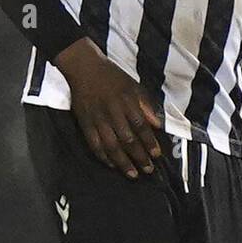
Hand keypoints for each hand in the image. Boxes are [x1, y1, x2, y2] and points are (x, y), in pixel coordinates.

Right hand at [56, 38, 163, 178]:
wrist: (84, 68)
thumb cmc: (112, 76)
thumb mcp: (133, 85)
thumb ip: (146, 105)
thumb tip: (157, 124)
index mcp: (126, 101)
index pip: (140, 126)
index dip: (149, 142)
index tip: (156, 155)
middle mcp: (112, 111)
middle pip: (127, 139)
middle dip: (139, 156)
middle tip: (148, 169)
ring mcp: (97, 119)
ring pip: (111, 145)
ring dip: (123, 162)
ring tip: (133, 174)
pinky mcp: (84, 123)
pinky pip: (94, 144)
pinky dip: (103, 157)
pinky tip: (112, 165)